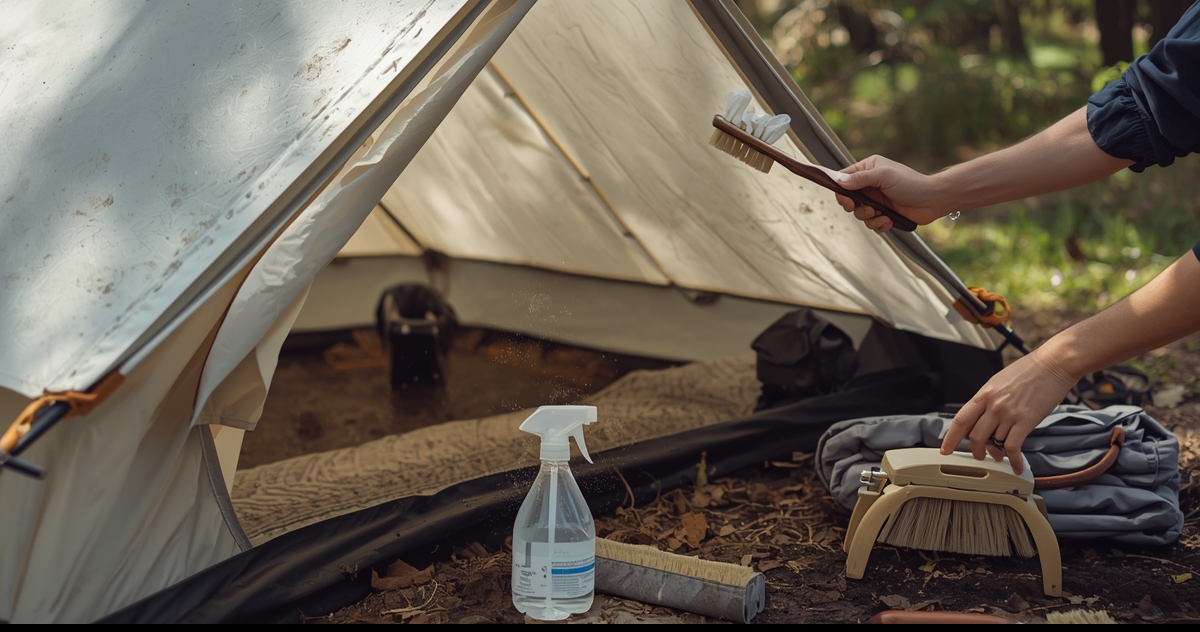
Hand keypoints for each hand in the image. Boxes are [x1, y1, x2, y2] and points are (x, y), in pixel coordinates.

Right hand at [834, 155, 954, 231]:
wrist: (932, 200)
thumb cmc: (911, 183)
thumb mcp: (883, 176)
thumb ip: (860, 178)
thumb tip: (839, 181)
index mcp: (869, 168)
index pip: (844, 178)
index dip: (841, 190)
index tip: (846, 200)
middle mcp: (870, 183)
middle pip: (848, 198)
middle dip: (856, 207)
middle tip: (867, 209)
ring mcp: (876, 199)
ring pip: (859, 213)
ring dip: (868, 217)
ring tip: (881, 215)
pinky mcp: (883, 213)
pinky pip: (871, 222)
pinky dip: (878, 224)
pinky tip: (889, 221)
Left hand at [939, 351, 1076, 473]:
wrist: (1053, 363)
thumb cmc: (1030, 370)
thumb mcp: (999, 381)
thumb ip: (989, 400)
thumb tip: (982, 418)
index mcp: (984, 393)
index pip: (961, 419)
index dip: (950, 437)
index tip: (945, 448)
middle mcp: (993, 404)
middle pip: (975, 435)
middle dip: (976, 450)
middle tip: (980, 455)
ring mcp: (1008, 413)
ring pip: (995, 442)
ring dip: (997, 452)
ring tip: (1001, 455)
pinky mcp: (1026, 421)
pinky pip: (1013, 447)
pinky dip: (1013, 460)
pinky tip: (1015, 466)